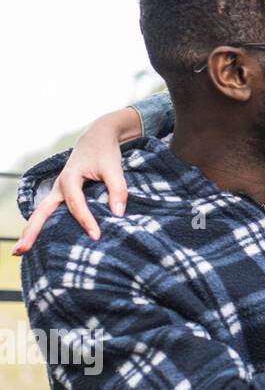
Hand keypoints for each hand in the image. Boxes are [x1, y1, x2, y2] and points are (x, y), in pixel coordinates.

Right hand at [14, 107, 139, 252]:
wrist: (97, 138)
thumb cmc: (105, 153)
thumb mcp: (114, 168)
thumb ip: (118, 190)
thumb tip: (118, 214)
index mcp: (70, 178)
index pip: (76, 204)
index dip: (86, 220)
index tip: (95, 236)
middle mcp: (59, 186)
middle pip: (42, 211)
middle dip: (32, 231)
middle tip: (21, 250)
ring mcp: (58, 191)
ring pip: (42, 213)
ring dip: (32, 230)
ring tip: (21, 251)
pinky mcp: (62, 194)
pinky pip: (50, 212)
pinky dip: (43, 225)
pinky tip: (39, 242)